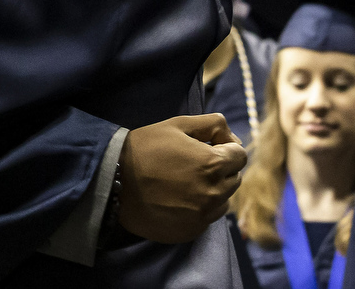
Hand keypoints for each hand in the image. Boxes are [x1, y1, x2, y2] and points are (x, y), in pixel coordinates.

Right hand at [117, 113, 245, 243]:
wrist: (114, 181)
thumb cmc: (144, 148)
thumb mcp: (175, 125)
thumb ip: (211, 124)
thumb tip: (233, 136)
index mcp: (213, 164)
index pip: (240, 156)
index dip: (226, 148)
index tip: (208, 147)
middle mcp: (214, 192)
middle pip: (234, 178)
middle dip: (221, 168)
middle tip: (195, 163)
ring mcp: (204, 215)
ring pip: (224, 200)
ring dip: (214, 189)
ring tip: (187, 182)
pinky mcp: (192, 230)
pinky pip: (208, 218)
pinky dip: (200, 207)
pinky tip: (179, 198)